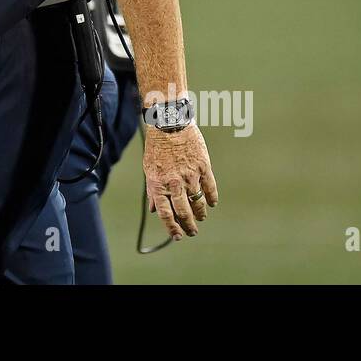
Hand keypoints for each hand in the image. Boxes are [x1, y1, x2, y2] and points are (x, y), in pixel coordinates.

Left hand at [142, 123, 218, 238]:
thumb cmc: (157, 146)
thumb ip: (152, 190)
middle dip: (189, 226)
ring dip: (200, 213)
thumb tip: (155, 209)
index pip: (166, 213)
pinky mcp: (203, 167)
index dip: (172, 228)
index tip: (177, 236)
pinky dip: (212, 198)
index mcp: (158, 184)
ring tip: (201, 218)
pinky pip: (210, 188)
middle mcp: (174, 183)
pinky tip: (211, 203)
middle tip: (192, 231)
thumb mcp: (149, 169)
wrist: (170, 124)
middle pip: (183, 212)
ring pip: (198, 202)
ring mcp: (190, 176)